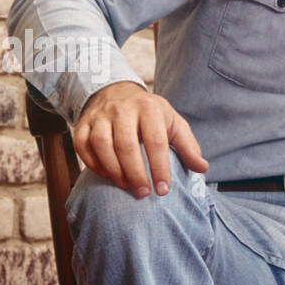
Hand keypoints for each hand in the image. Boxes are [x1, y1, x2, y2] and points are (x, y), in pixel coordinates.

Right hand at [72, 81, 207, 195]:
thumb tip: (202, 168)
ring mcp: (100, 115)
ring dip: (113, 169)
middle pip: (126, 144)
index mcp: (150, 109)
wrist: (118, 92)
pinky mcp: (83, 122)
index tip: (163, 190)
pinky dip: (92, 162)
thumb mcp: (174, 124)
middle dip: (135, 172)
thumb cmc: (151, 115)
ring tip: (125, 185)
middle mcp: (123, 109)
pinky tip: (106, 175)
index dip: (160, 168)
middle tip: (143, 192)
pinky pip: (82, 144)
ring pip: (101, 143)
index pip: (156, 141)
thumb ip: (188, 146)